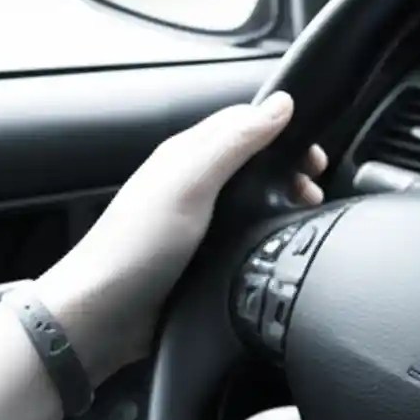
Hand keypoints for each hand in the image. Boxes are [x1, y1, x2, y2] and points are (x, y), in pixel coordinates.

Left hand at [34, 92, 324, 381]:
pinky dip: (270, 232)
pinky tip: (281, 243)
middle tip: (313, 189)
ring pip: (255, 197)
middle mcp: (197, 184)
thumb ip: (235, 142)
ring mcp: (202, 220)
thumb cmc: (135, 248)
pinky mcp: (208, 255)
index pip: (245, 122)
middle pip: (256, 160)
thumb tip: (281, 105)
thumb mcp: (190, 184)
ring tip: (305, 215)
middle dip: (291, 169)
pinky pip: (248, 232)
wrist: (106, 315)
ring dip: (285, 201)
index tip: (313, 155)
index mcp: (189, 156)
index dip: (284, 130)